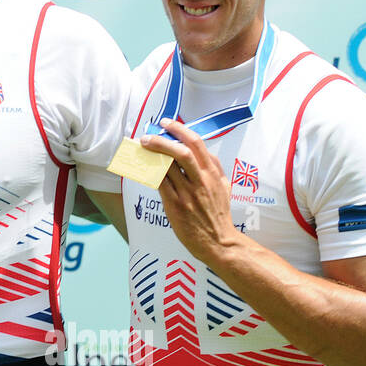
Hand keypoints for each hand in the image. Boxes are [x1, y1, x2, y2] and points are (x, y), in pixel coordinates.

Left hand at [139, 118, 239, 261]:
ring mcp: (188, 193)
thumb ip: (215, 168)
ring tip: (141, 148)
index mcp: (213, 174)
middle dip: (162, 139)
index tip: (168, 123)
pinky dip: (150, 172)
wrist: (218, 241)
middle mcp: (201, 181)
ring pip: (168, 166)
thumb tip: (201, 151)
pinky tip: (142, 166)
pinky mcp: (175, 205)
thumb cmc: (219, 214)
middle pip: (181, 152)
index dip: (180, 130)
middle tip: (147, 135)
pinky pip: (160, 183)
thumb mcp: (224, 187)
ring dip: (152, 154)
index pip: (197, 144)